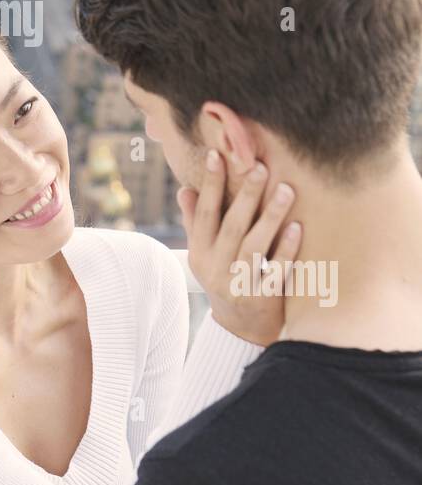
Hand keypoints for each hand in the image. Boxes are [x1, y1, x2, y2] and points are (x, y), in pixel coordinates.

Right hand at [176, 150, 302, 346]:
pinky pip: (276, 270)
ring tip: (286, 190)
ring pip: (254, 246)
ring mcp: (239, 285)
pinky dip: (287, 249)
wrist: (241, 329)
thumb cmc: (224, 279)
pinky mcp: (263, 298)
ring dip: (270, 216)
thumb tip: (185, 189)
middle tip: (260, 166)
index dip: (211, 184)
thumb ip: (196, 223)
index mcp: (201, 253)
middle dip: (246, 195)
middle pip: (231, 227)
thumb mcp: (204, 255)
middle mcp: (216, 268)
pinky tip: (298, 228)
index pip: (205, 214)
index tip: (217, 155)